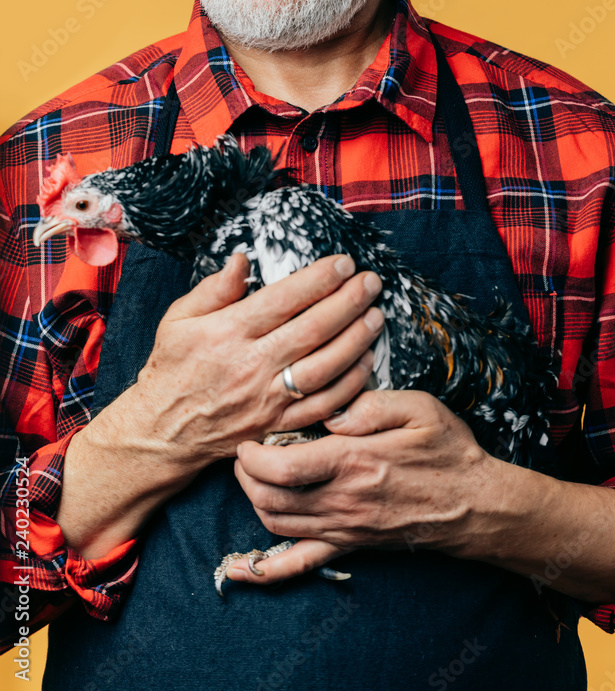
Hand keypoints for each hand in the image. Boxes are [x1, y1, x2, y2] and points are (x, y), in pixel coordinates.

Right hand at [129, 253, 384, 469]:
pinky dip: (350, 384)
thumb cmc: (172, 368)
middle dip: (349, 302)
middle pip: (312, 330)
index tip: (344, 262)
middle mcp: (251, 365)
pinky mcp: (278, 425)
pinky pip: (324, 405)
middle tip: (372, 282)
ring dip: (356, 340)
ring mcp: (268, 399)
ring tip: (377, 316)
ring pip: (325, 367)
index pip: (283, 299)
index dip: (318, 279)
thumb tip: (243, 260)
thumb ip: (214, 289)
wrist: (161, 431)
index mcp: (228, 332)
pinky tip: (365, 361)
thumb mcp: (179, 319)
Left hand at [228, 389, 491, 584]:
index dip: (253, 453)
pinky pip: (299, 564)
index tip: (249, 437)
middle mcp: (343, 500)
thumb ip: (372, 404)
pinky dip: (263, 570)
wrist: (476, 504)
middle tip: (244, 451)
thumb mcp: (420, 409)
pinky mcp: (349, 544)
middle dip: (245, 475)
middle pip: (269, 497)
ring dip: (252, 502)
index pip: (283, 467)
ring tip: (251, 477)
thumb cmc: (449, 452)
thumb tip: (332, 410)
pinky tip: (236, 570)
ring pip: (276, 525)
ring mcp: (344, 528)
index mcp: (355, 462)